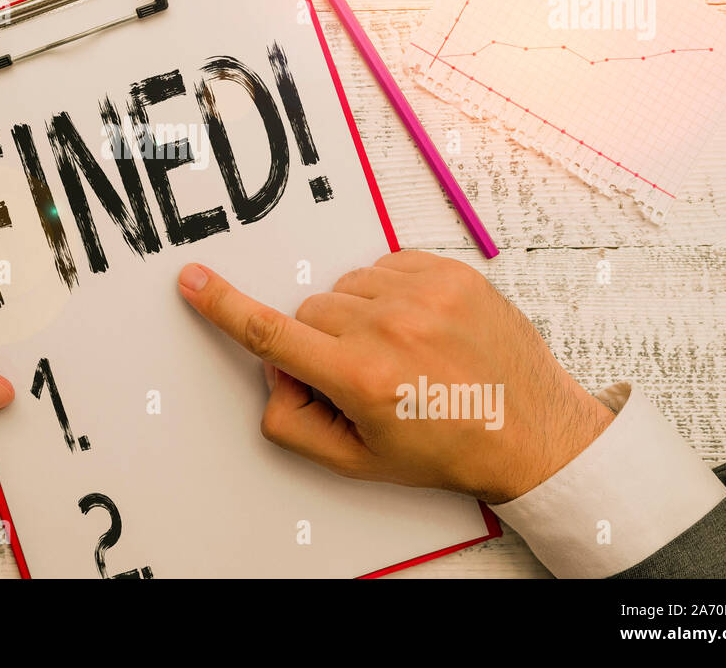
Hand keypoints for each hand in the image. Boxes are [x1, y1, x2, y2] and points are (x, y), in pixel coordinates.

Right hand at [177, 251, 612, 503]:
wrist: (532, 429)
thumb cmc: (447, 446)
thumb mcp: (358, 460)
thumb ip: (293, 421)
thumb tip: (274, 370)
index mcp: (361, 377)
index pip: (272, 334)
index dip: (224, 306)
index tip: (194, 279)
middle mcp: (389, 328)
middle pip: (310, 312)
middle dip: (323, 341)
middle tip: (366, 375)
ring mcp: (423, 294)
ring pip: (346, 287)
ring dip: (359, 315)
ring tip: (401, 350)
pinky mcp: (449, 272)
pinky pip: (385, 266)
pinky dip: (391, 294)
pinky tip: (418, 326)